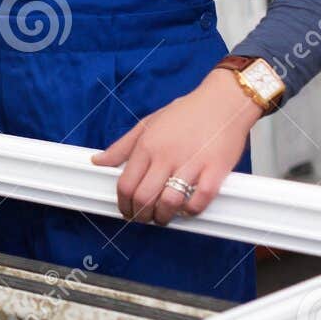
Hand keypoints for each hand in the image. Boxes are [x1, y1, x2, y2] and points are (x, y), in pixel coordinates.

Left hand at [92, 69, 263, 224]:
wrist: (222, 102)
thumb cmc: (186, 113)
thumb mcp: (146, 124)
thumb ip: (121, 147)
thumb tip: (98, 161)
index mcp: (147, 146)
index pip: (125, 184)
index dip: (123, 204)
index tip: (127, 211)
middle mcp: (166, 155)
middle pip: (144, 197)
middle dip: (141, 215)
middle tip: (144, 218)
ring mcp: (191, 163)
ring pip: (169, 202)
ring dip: (164, 217)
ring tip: (164, 217)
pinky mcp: (215, 169)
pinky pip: (200, 199)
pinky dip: (192, 210)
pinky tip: (188, 208)